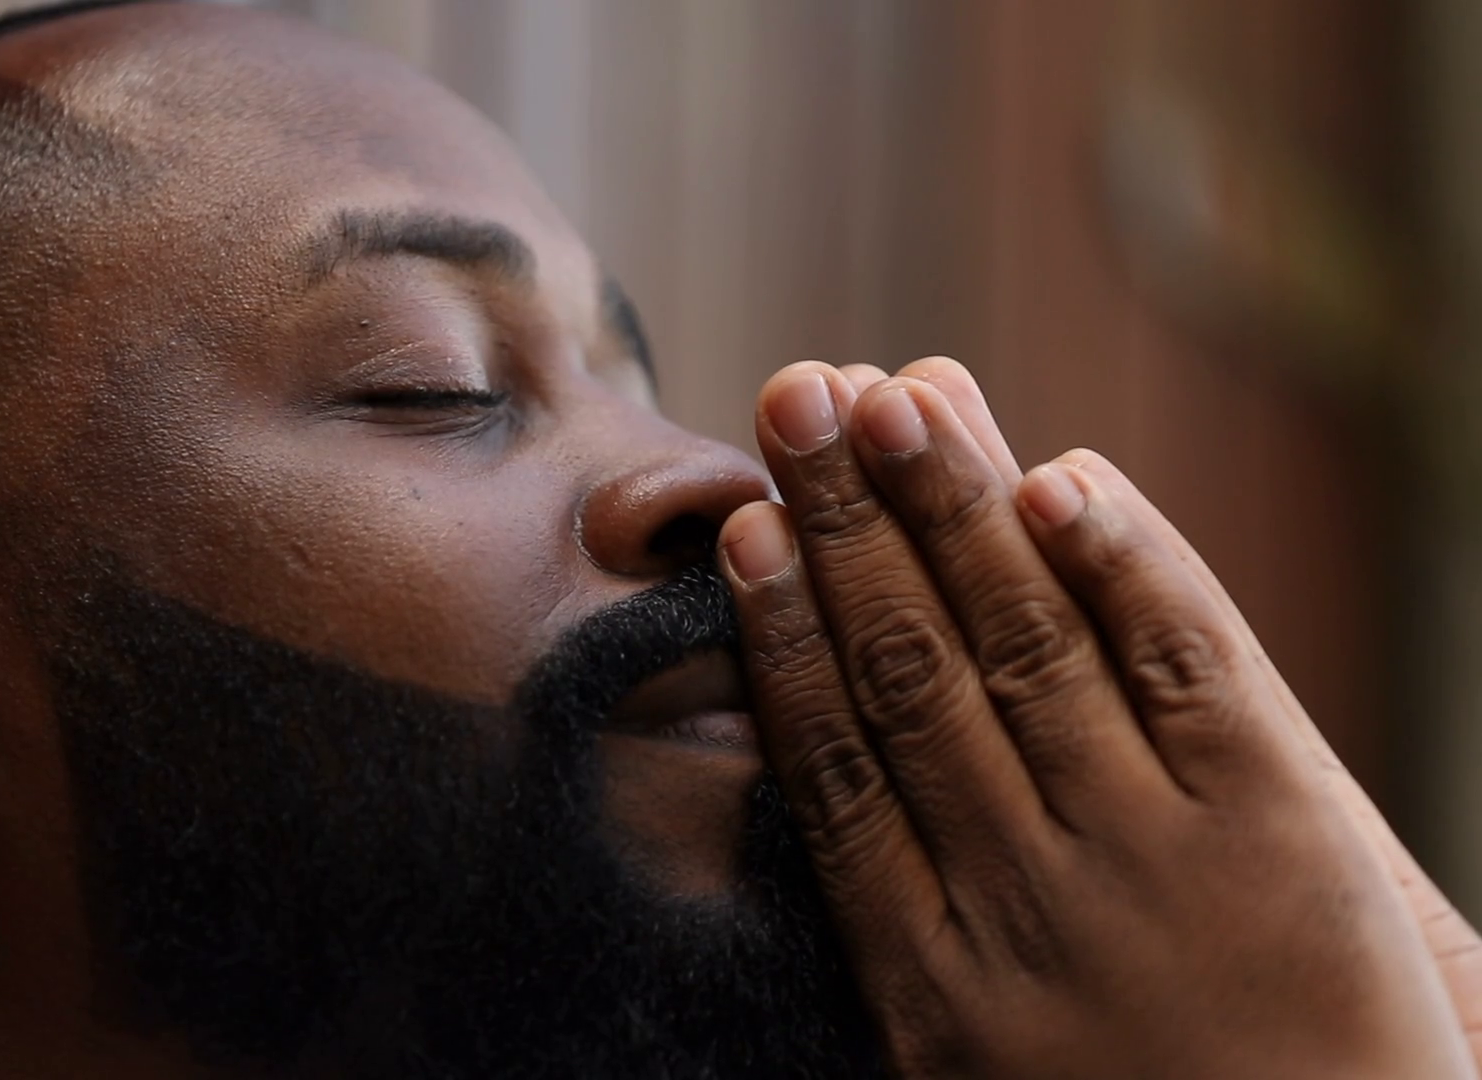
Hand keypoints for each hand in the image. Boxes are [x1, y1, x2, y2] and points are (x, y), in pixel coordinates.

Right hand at [719, 357, 1474, 1077]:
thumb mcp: (974, 1073)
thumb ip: (905, 944)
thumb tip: (833, 795)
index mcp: (928, 982)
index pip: (836, 772)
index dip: (787, 635)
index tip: (747, 530)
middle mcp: (1025, 907)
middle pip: (914, 682)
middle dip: (853, 528)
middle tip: (800, 399)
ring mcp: (1155, 866)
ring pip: (1029, 655)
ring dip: (956, 513)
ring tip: (896, 401)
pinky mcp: (1284, 838)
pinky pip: (1191, 672)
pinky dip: (1127, 569)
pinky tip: (1061, 481)